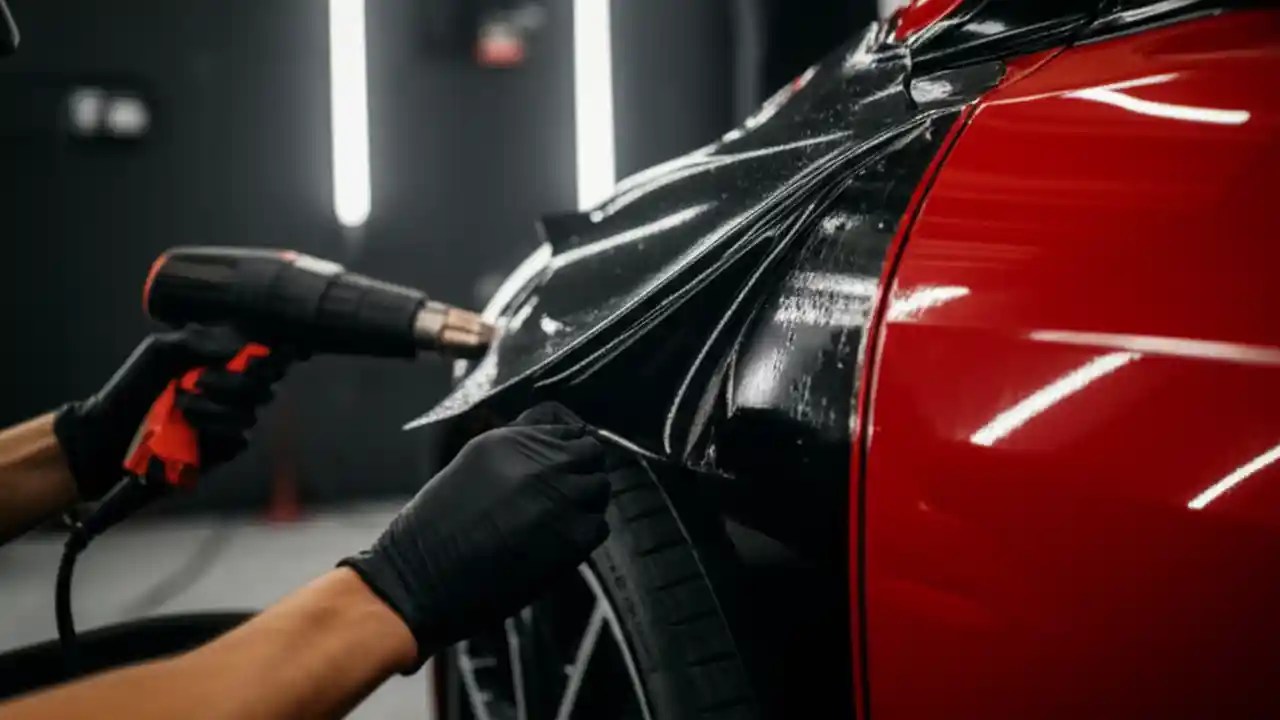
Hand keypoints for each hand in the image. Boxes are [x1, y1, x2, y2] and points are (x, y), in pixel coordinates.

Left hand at [54, 325, 298, 499]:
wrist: (111, 431)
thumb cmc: (134, 386)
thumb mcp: (161, 351)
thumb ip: (199, 342)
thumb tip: (241, 346)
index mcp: (223, 365)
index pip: (263, 359)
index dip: (261, 359)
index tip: (239, 359)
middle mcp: (234, 393)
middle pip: (263, 388)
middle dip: (233, 384)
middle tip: (198, 381)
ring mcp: (231, 421)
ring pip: (250, 415)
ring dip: (214, 409)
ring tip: (182, 406)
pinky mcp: (225, 449)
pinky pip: (239, 440)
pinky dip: (216, 432)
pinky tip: (191, 429)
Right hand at [340, 402, 617, 667]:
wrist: (422, 576)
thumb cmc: (436, 529)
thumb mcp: (473, 466)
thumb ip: (516, 452)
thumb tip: (554, 451)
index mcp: (511, 440)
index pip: (568, 427)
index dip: (568, 448)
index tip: (563, 464)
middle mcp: (541, 461)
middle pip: (591, 453)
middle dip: (581, 471)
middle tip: (563, 495)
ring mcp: (561, 496)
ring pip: (599, 487)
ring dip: (585, 502)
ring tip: (556, 521)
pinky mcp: (572, 535)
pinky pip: (598, 524)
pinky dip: (584, 533)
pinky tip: (556, 543)